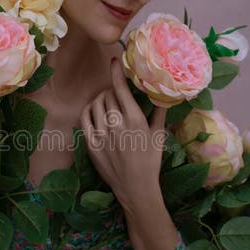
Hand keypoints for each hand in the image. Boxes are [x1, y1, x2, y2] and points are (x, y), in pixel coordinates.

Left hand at [80, 57, 166, 207]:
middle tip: (116, 92)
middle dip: (111, 89)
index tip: (113, 61)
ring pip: (95, 104)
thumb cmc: (150, 161)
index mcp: (134, 119)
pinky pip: (85, 119)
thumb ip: (159, 112)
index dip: (116, 72)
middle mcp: (116, 124)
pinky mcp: (91, 144)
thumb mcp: (158, 135)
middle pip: (108, 95)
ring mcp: (102, 134)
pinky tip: (94, 111)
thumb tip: (165, 95)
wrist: (136, 188)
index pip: (121, 88)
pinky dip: (88, 110)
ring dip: (100, 98)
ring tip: (106, 101)